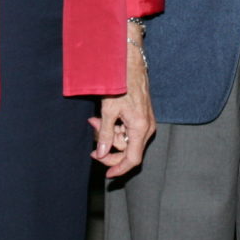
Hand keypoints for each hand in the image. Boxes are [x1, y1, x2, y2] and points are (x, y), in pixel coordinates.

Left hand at [92, 37, 154, 177]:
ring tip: (94, 122)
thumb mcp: (109, 110)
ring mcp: (146, 123)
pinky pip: (128, 130)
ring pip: (126, 140)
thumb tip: (101, 153)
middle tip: (93, 148)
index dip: (120, 168)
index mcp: (140, 128)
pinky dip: (115, 128)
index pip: (133, 159)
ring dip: (109, 135)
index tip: (107, 174)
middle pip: (128, 152)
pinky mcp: (142, 117)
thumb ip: (105, 134)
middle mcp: (146, 128)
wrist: (131, 65)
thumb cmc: (121, 85)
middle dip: (109, 148)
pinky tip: (104, 119)